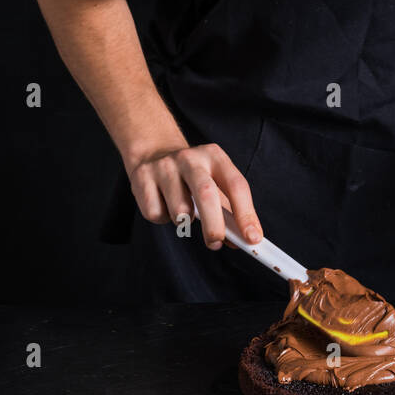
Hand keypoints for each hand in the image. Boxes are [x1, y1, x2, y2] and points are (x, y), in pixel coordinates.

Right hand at [124, 141, 263, 250]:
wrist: (154, 152)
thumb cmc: (191, 176)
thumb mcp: (214, 182)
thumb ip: (229, 210)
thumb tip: (239, 240)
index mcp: (214, 156)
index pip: (236, 185)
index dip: (246, 214)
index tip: (253, 238)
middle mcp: (190, 157)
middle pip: (206, 194)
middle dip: (214, 226)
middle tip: (216, 243)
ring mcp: (165, 166)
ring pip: (179, 210)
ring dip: (183, 222)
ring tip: (181, 212)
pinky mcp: (142, 177)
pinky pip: (156, 213)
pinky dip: (162, 218)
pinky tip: (163, 204)